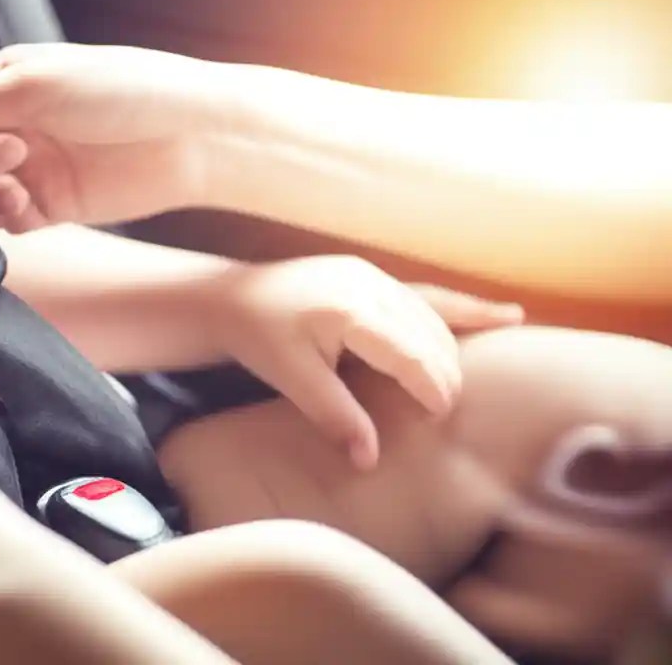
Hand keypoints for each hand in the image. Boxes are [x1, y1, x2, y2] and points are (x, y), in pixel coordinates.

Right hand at [0, 43, 226, 230]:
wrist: (192, 137)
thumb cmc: (124, 90)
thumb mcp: (31, 86)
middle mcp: (8, 126)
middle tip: (6, 156)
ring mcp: (28, 169)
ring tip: (15, 184)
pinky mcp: (49, 207)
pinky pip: (0, 222)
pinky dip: (0, 217)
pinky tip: (22, 205)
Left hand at [208, 256, 523, 468]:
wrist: (228, 298)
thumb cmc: (256, 338)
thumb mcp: (292, 380)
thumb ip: (334, 417)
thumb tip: (369, 461)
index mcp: (349, 310)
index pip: (409, 353)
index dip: (431, 386)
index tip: (442, 417)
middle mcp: (368, 285)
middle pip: (429, 334)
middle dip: (445, 373)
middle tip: (450, 414)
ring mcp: (372, 276)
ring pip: (432, 314)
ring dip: (452, 348)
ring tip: (470, 383)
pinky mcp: (371, 277)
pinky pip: (425, 297)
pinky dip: (462, 310)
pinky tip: (509, 316)